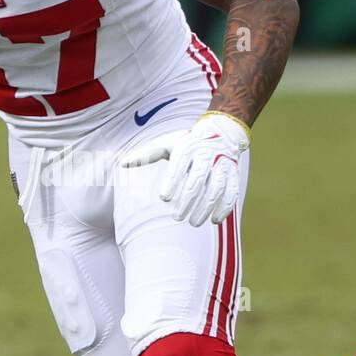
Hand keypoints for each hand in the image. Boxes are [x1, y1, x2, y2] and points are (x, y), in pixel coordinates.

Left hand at [120, 111, 249, 225]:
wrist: (222, 133)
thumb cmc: (187, 142)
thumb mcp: (166, 143)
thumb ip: (146, 154)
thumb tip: (122, 164)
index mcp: (188, 147)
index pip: (179, 164)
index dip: (172, 181)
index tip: (164, 198)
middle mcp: (207, 155)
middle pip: (198, 180)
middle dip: (188, 200)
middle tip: (177, 218)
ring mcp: (223, 165)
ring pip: (216, 189)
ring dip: (205, 208)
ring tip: (193, 223)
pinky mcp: (234, 174)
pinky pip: (231, 193)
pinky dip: (224, 207)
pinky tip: (214, 220)